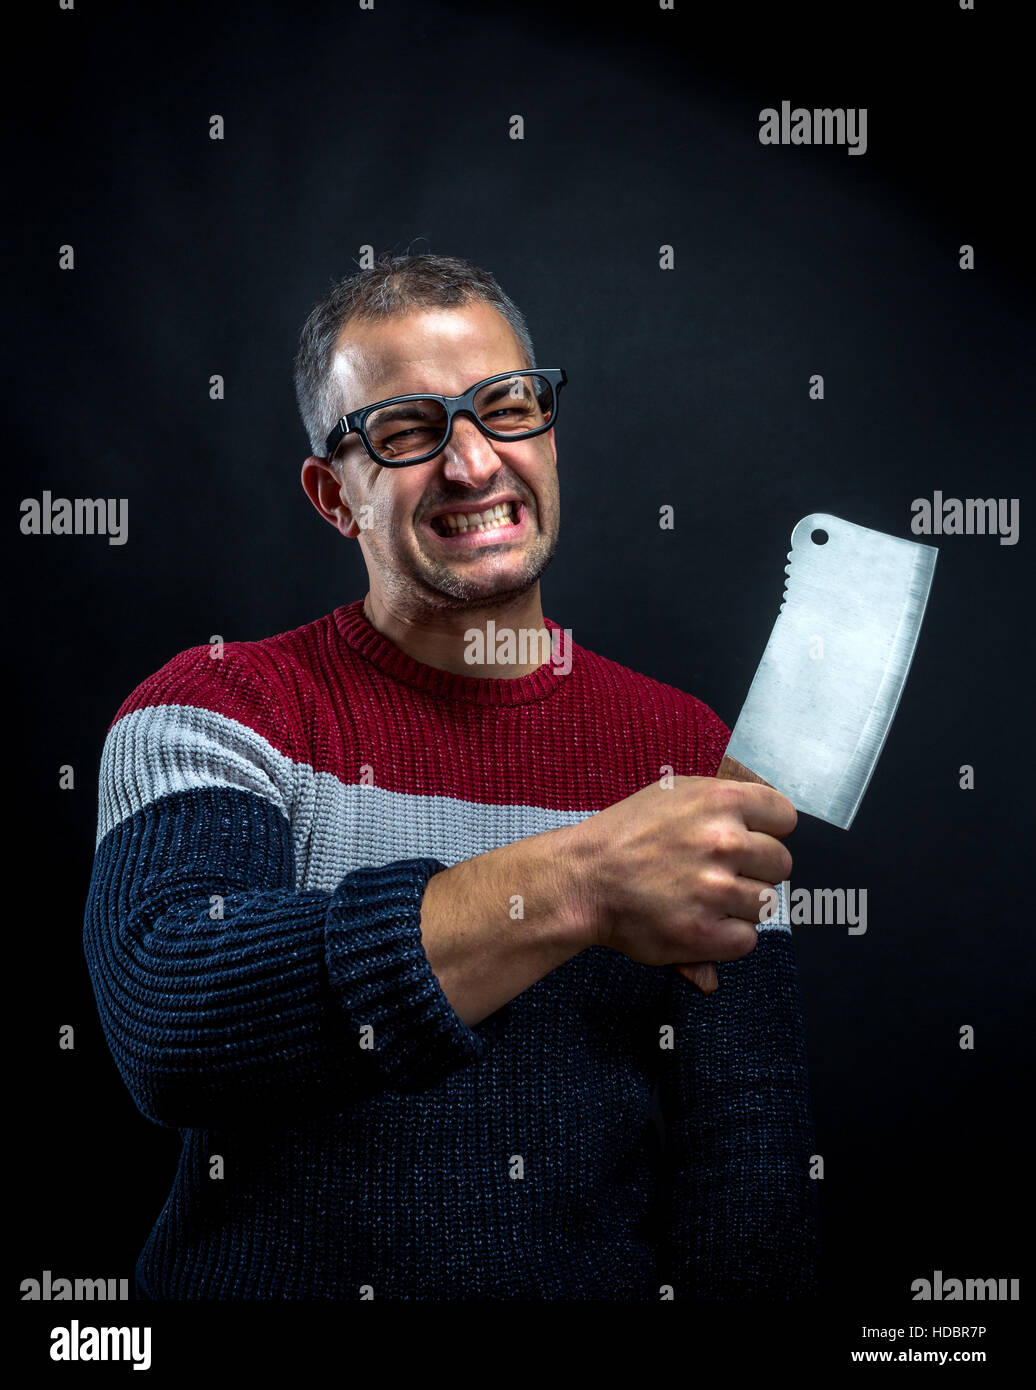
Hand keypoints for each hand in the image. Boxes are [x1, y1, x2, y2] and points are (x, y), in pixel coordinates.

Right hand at [568, 774, 795, 982]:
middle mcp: (722, 841)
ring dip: (741, 905)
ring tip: (703, 897)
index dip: (767, 830)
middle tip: (717, 872)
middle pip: (781, 863)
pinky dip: (727, 937)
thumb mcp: (675, 793)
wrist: (582, 879)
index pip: (784, 817)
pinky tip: (698, 920)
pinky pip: (747, 940)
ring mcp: (714, 890)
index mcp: (720, 800)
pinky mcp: (703, 934)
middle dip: (754, 869)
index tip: (747, 838)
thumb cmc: (626, 834)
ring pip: (766, 903)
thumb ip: (726, 803)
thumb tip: (775, 821)